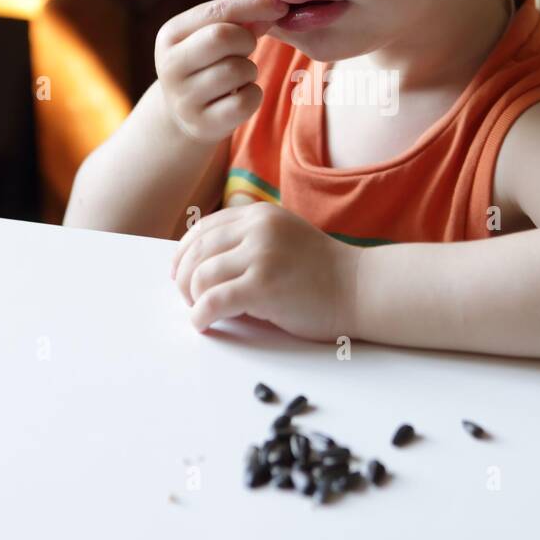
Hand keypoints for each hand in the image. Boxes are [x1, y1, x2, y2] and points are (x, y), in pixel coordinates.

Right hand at [154, 0, 289, 143]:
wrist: (186, 113)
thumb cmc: (208, 63)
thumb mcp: (213, 36)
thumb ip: (242, 20)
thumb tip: (276, 9)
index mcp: (170, 35)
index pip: (216, 11)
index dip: (253, 5)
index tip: (279, 6)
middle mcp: (169, 66)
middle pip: (221, 37)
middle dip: (246, 40)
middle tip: (247, 47)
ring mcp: (183, 99)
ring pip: (236, 70)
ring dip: (250, 69)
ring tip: (238, 74)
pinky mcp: (202, 124)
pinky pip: (245, 101)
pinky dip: (253, 94)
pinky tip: (241, 94)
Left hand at [170, 201, 362, 341]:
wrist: (360, 288)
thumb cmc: (323, 272)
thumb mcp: (283, 238)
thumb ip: (250, 240)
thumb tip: (200, 264)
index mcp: (260, 214)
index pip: (203, 229)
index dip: (184, 254)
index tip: (179, 273)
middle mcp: (258, 229)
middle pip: (196, 252)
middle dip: (183, 279)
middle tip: (189, 299)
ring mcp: (261, 256)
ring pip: (200, 277)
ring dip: (193, 299)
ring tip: (203, 312)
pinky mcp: (263, 286)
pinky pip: (212, 302)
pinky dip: (200, 316)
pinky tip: (205, 324)